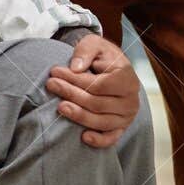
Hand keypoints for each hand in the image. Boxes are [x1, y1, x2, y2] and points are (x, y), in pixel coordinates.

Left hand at [47, 34, 140, 148]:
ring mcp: (127, 116)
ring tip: (60, 107)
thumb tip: (76, 68)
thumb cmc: (101, 56)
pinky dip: (99, 140)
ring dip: (79, 116)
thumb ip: (85, 51)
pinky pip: (112, 138)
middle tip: (51, 85)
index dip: (76, 80)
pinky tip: (83, 137)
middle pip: (98, 103)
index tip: (55, 72)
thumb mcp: (94, 44)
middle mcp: (131, 99)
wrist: (111, 68)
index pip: (99, 84)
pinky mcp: (121, 127)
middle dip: (71, 94)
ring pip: (101, 121)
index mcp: (127, 77)